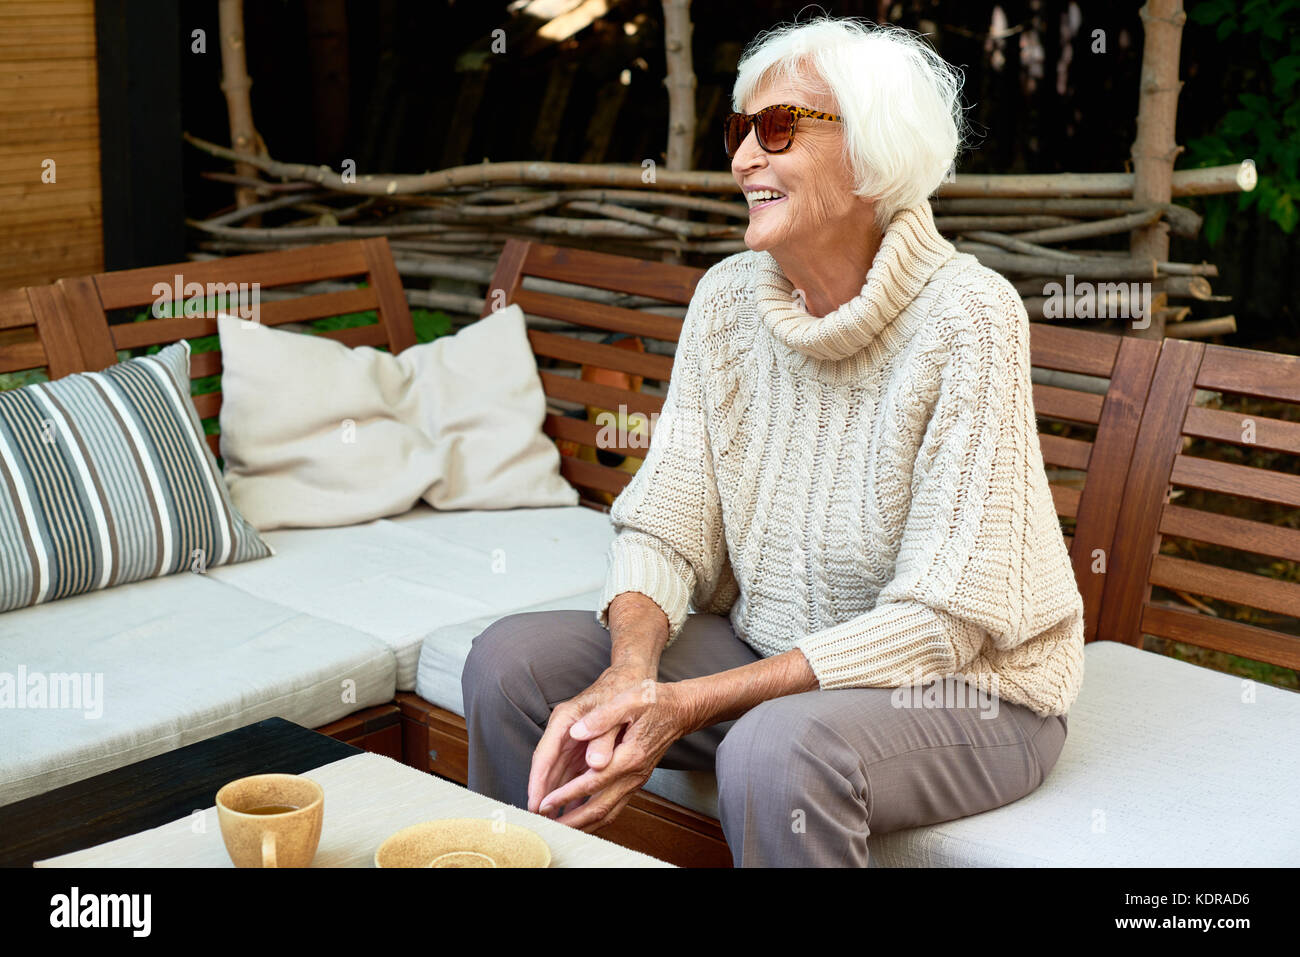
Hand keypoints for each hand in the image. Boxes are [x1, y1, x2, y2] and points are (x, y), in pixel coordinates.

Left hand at [535, 679, 695, 832]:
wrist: (680, 710)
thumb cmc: (654, 701)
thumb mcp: (630, 700)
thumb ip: (603, 717)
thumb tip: (578, 731)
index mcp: (630, 755)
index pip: (593, 781)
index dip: (567, 794)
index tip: (545, 802)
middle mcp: (634, 774)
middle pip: (599, 807)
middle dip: (571, 820)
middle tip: (545, 824)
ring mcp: (636, 780)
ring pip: (607, 812)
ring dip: (582, 824)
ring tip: (556, 828)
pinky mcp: (635, 781)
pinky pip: (614, 807)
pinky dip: (595, 818)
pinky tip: (578, 819)